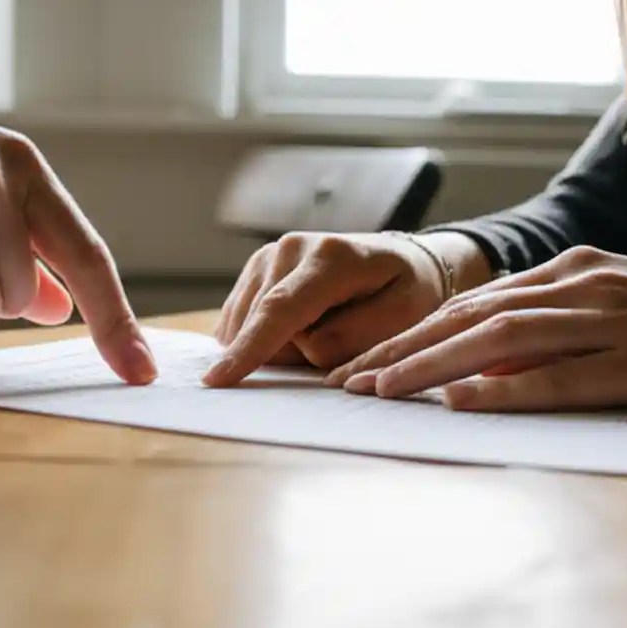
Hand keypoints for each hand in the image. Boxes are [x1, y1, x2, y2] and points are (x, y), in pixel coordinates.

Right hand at [203, 231, 490, 385]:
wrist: (405, 262)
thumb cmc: (408, 293)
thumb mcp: (403, 318)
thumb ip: (354, 337)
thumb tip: (306, 347)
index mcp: (330, 257)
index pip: (281, 309)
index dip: (250, 347)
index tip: (218, 379)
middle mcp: (291, 248)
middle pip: (264, 325)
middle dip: (291, 353)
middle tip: (339, 341)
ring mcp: (269, 256)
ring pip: (248, 325)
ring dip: (280, 345)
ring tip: (323, 328)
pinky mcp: (257, 270)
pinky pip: (242, 321)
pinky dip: (264, 337)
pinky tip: (295, 330)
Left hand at [327, 246, 626, 410]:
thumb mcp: (616, 310)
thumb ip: (550, 332)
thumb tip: (480, 369)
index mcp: (572, 272)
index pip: (472, 302)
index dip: (411, 332)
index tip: (363, 361)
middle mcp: (580, 286)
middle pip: (469, 316)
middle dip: (400, 348)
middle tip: (345, 380)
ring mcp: (608, 320)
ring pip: (498, 340)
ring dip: (431, 365)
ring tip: (379, 389)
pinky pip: (559, 376)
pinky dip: (505, 388)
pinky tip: (461, 400)